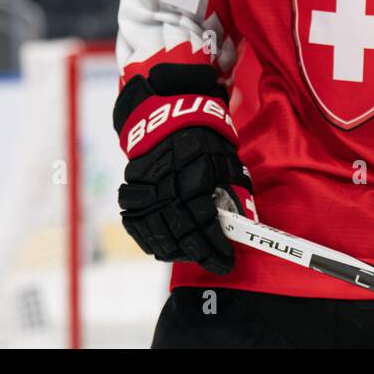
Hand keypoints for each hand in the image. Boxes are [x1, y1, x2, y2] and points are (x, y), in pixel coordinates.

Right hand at [114, 64, 252, 274]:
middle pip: (180, 232)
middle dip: (199, 254)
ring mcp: (144, 186)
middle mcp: (166, 183)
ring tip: (193, 256)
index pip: (204, 222)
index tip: (226, 261)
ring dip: (175, 251)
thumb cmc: (205, 136)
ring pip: (156, 232)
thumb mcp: (226, 158)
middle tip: (214, 262)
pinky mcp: (131, 188)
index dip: (215, 247)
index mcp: (194, 173)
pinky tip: (165, 247)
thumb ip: (234, 189)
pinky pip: (136, 223)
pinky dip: (150, 239)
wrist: (167, 112)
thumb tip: (242, 222)